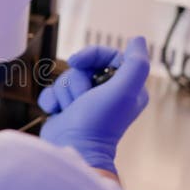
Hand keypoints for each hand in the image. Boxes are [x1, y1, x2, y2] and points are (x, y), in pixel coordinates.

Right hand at [38, 37, 150, 172]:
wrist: (72, 149)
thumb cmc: (98, 122)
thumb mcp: (124, 91)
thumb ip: (136, 64)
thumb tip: (138, 40)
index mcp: (125, 87)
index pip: (108, 55)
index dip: (91, 54)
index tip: (78, 62)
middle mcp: (106, 92)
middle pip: (83, 66)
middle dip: (76, 79)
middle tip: (81, 97)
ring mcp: (84, 101)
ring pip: (66, 77)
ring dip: (64, 93)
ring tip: (71, 110)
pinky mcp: (65, 108)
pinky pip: (52, 91)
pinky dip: (52, 101)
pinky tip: (56, 112)